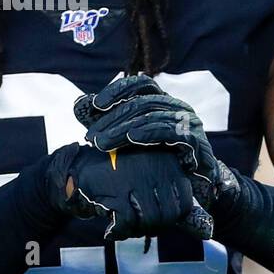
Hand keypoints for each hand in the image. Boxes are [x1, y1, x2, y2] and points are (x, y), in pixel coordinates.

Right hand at [46, 143, 212, 242]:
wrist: (80, 169)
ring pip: (149, 220)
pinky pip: (126, 221)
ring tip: (126, 224)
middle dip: (153, 228)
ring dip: (137, 230)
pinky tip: (112, 229)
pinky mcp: (114, 188)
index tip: (154, 217)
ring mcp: (135, 176)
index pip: (184, 205)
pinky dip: (120, 231)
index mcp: (168, 163)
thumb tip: (208, 232)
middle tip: (137, 224)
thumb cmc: (122, 178)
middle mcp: (155, 166)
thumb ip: (179, 206)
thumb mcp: (153, 184)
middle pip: (168, 216)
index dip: (170, 219)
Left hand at [75, 75, 219, 195]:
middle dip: (112, 119)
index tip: (94, 105)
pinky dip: (149, 132)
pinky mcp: (195, 139)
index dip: (117, 90)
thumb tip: (79, 104)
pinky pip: (170, 130)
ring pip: (151, 116)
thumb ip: (106, 121)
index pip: (141, 84)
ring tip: (102, 143)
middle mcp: (176, 107)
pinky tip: (132, 138)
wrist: (190, 189)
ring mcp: (187, 121)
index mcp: (163, 101)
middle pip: (141, 102)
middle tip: (91, 136)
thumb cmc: (158, 160)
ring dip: (122, 129)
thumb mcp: (130, 139)